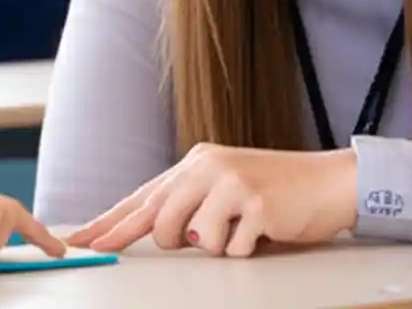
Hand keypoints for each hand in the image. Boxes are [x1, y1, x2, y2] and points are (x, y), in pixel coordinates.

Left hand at [66, 144, 356, 256]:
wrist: (331, 181)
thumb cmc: (276, 190)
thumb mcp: (225, 185)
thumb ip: (189, 201)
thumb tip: (153, 230)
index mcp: (195, 162)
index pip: (141, 198)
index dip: (109, 223)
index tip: (80, 242)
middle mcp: (207, 166)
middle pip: (160, 220)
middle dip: (175, 240)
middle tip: (208, 233)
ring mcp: (231, 183)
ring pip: (194, 239)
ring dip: (219, 244)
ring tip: (244, 225)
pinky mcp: (256, 204)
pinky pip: (230, 249)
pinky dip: (246, 249)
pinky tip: (264, 228)